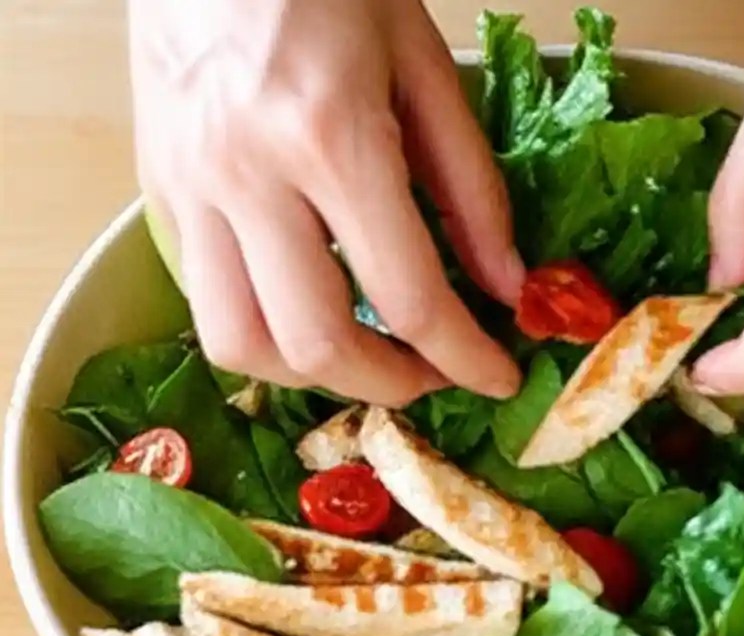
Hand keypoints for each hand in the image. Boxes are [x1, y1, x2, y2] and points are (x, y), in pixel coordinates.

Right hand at [130, 0, 523, 405]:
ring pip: (240, 342)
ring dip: (316, 375)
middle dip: (392, 385)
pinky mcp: (160, 190)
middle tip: (437, 375)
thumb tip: (506, 283)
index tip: (498, 378)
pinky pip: (204, 298)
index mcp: (331, 137)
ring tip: (370, 358)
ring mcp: (191, 188)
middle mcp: (249, 176)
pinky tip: (310, 311)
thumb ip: (470, 186)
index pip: (407, 295)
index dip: (465, 357)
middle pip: (317, 343)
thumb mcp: (425, 66)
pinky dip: (264, 331)